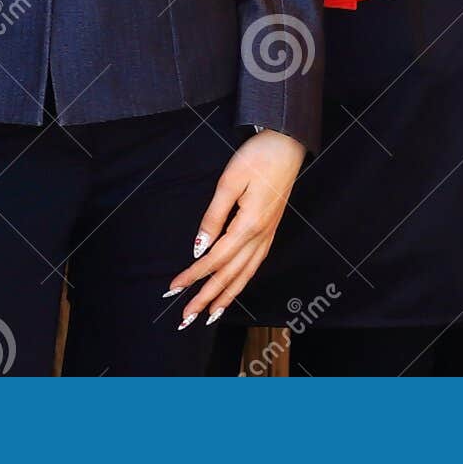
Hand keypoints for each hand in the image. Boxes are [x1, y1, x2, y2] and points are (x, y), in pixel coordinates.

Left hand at [163, 130, 304, 328]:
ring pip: (244, 276)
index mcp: (249, 225)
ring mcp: (268, 236)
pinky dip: (241, 283)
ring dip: (225, 297)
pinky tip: (233, 289)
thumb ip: (214, 216)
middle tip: (186, 318)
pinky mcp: (270, 231)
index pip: (214, 259)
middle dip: (206, 298)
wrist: (288, 145)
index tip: (174, 288)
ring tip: (208, 316)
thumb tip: (199, 248)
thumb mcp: (230, 180)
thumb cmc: (258, 157)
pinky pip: (254, 266)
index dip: (193, 276)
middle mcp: (260, 237)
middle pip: (229, 276)